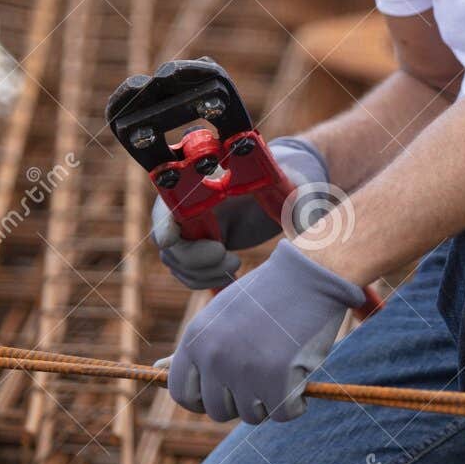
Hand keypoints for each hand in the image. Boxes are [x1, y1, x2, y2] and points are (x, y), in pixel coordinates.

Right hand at [151, 136, 332, 290]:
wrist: (289, 195)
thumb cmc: (291, 183)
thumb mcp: (298, 188)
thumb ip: (299, 202)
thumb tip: (301, 222)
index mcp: (204, 183)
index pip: (167, 204)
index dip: (163, 223)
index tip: (171, 240)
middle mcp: (190, 206)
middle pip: (170, 241)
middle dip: (194, 258)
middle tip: (230, 258)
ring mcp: (194, 229)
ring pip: (177, 262)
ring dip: (202, 273)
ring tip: (235, 265)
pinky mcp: (202, 248)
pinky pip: (190, 273)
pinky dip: (207, 280)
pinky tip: (232, 278)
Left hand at [167, 236, 364, 422]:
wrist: (309, 275)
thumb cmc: (267, 295)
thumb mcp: (220, 316)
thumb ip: (194, 347)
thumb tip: (155, 370)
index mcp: (195, 340)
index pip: (183, 394)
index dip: (204, 400)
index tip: (225, 393)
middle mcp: (213, 357)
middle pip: (218, 411)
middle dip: (242, 402)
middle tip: (263, 377)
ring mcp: (244, 370)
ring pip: (252, 415)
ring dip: (270, 401)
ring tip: (283, 370)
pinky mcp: (277, 379)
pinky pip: (284, 413)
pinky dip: (296, 403)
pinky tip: (301, 376)